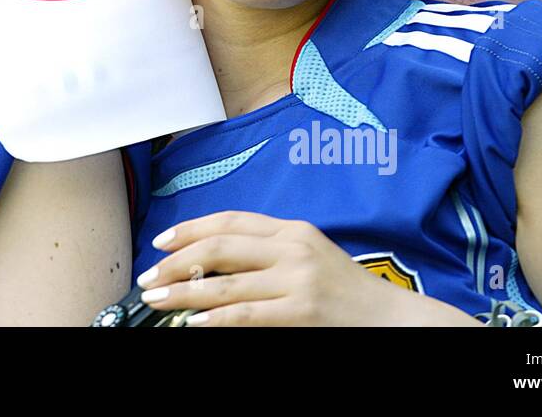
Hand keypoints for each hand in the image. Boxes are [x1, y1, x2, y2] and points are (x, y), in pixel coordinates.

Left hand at [136, 211, 480, 325]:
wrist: (393, 320)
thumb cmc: (347, 293)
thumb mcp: (310, 258)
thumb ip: (269, 251)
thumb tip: (211, 261)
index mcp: (293, 230)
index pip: (230, 220)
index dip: (190, 229)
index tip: (161, 242)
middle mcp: (292, 248)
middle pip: (220, 246)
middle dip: (176, 261)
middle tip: (148, 277)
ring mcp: (298, 279)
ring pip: (226, 282)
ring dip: (183, 292)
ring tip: (157, 301)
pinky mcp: (301, 311)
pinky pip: (246, 313)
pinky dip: (214, 317)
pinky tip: (193, 321)